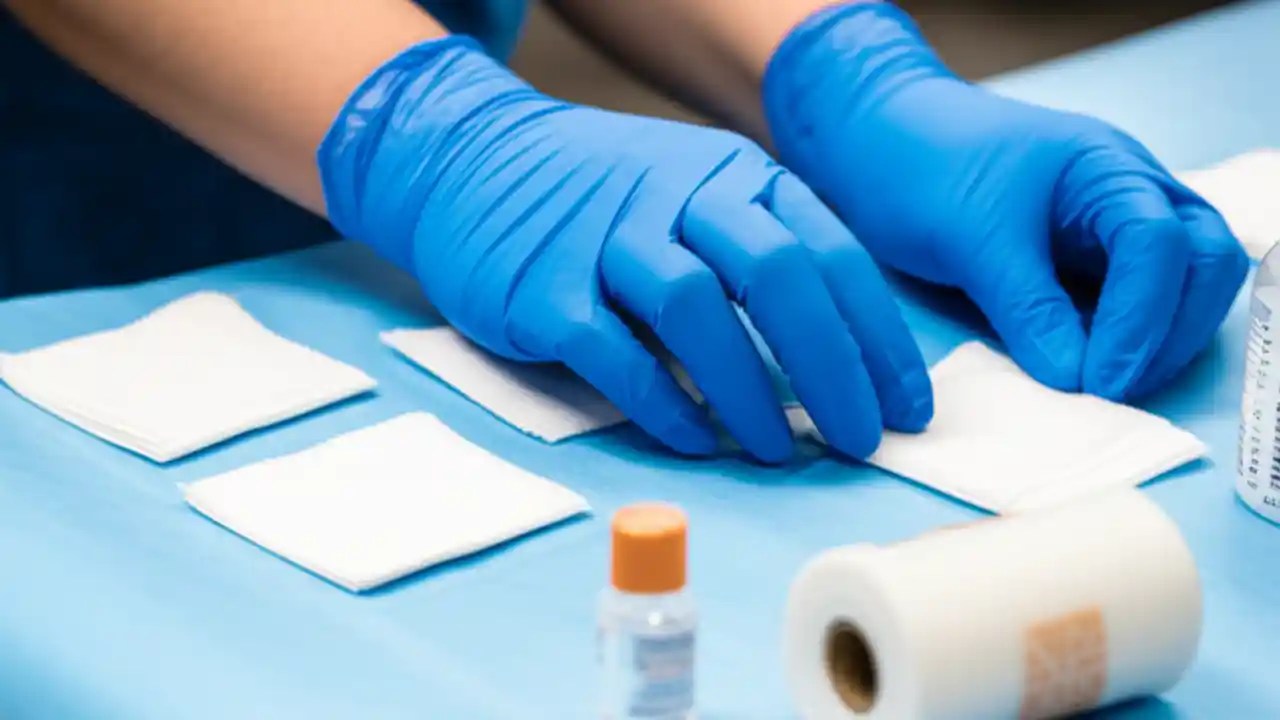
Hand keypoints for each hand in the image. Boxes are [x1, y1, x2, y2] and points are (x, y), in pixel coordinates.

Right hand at [319, 37, 931, 461]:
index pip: (829, 254)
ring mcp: (605, 238)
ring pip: (696, 308)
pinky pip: (612, 350)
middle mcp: (676, 195)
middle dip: (831, 366)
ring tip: (775, 448)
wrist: (472, 162)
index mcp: (732, 176)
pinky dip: (660, 400)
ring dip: (748, 387)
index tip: (903, 408)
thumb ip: (760, 255)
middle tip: (857, 438)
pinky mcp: (544, 288)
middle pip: (777, 274)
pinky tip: (692, 439)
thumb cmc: (603, 200)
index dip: (876, 338)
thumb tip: (841, 358)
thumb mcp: (694, 195)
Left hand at [764, 3, 1247, 399]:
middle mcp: (1130, 195)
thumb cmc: (924, 167)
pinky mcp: (1089, 264)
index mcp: (1108, 170)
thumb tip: (1075, 379)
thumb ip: (1026, 306)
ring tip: (1101, 388)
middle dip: (1170, 333)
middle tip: (1112, 391)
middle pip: (1203, 264)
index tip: (1099, 381)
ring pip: (1182, 289)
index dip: (1140, 320)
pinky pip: (1133, 306)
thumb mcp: (970, 236)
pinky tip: (1087, 373)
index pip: (1161, 245)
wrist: (881, 146)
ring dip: (1157, 344)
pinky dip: (1125, 343)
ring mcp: (1115, 230)